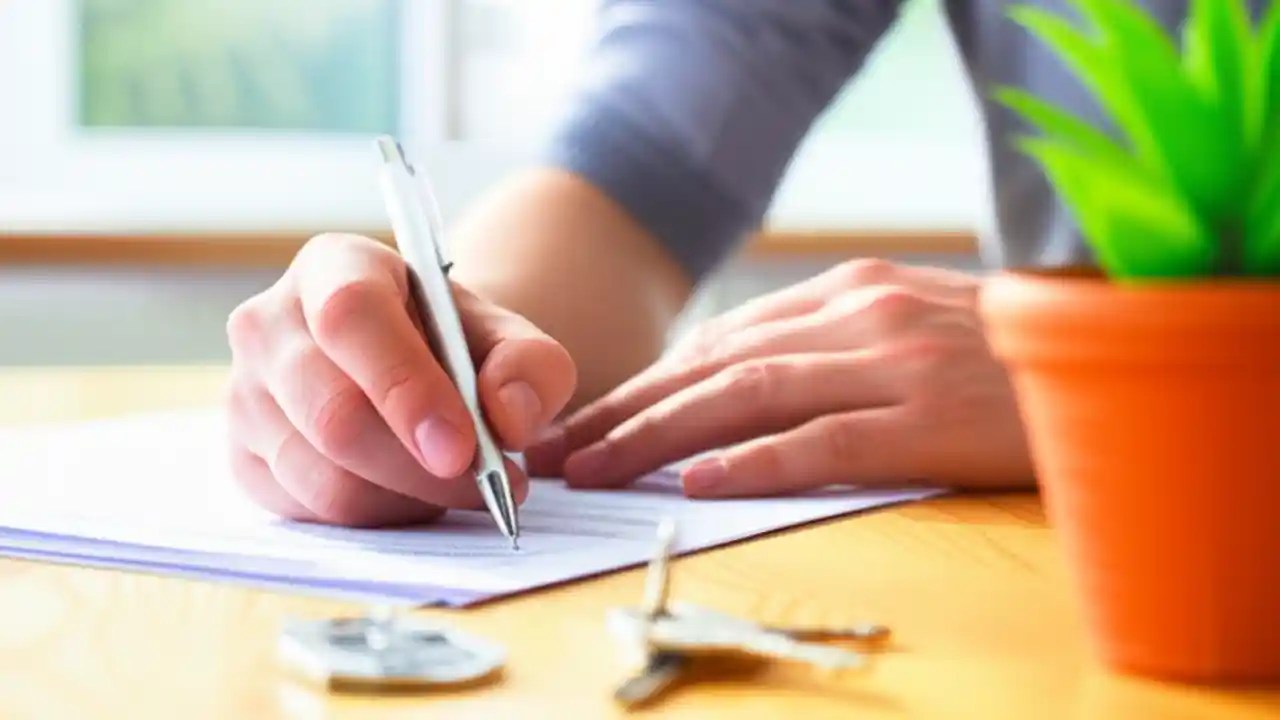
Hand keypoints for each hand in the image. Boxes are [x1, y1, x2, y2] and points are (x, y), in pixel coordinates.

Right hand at [225, 234, 575, 525]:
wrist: (409, 367)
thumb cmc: (453, 345)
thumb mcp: (509, 338)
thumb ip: (531, 367)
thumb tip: (509, 417)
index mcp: (334, 267)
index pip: (350, 317)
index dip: (405, 387)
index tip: (460, 448)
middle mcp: (269, 323)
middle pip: (335, 414)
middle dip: (422, 467)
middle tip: (491, 484)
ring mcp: (245, 394)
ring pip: (324, 477)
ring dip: (409, 498)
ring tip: (458, 483)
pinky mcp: (242, 457)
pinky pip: (312, 512)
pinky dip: (378, 516)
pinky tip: (412, 491)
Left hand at [526, 259, 1031, 496]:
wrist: (1107, 353)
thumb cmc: (993, 356)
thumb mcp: (903, 326)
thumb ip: (823, 346)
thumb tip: (727, 391)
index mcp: (847, 292)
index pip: (719, 341)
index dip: (644, 384)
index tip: (585, 419)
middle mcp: (858, 315)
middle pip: (714, 364)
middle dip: (627, 409)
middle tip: (560, 448)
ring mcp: (893, 362)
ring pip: (748, 394)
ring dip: (660, 433)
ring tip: (597, 466)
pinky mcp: (929, 416)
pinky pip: (822, 439)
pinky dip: (753, 459)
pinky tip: (697, 480)